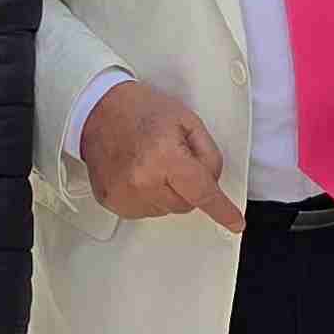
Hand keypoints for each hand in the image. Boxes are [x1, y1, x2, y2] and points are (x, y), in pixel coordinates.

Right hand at [79, 79, 243, 230]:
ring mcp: (125, 195)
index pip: (202, 192)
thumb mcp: (187, 120)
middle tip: (174, 158)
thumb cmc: (141, 110)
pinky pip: (146, 211)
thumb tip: (212, 183)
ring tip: (151, 162)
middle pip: (187, 204)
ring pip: (167, 210)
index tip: (235, 224)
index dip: (221, 210)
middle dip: (189, 186)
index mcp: (164, 156)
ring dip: (167, 191)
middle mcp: (142, 181)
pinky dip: (149, 196)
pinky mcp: (112, 202)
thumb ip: (208, 154)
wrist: (97, 110)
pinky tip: (138, 173)